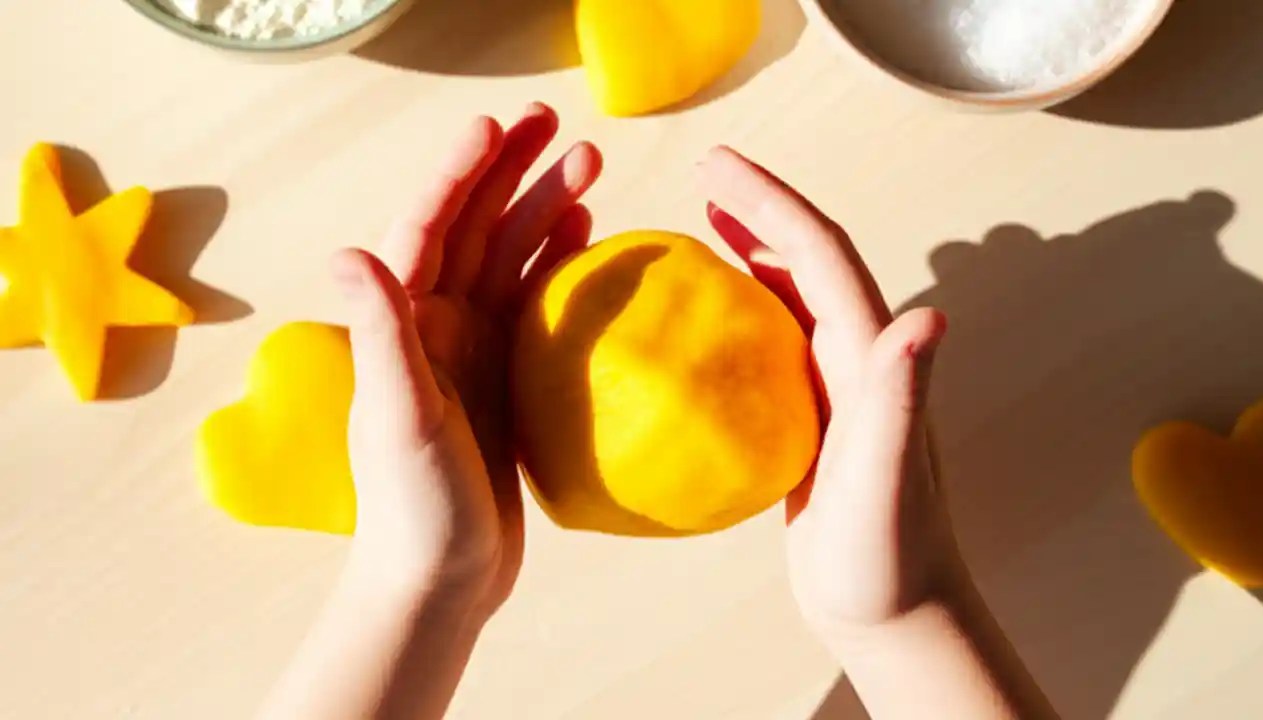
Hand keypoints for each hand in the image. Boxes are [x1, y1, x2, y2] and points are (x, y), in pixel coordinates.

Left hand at [332, 104, 601, 614]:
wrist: (441, 580)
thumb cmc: (413, 506)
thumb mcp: (398, 416)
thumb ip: (381, 334)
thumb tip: (349, 253)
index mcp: (405, 327)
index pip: (432, 230)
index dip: (460, 176)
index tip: (495, 129)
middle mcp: (437, 329)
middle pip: (477, 232)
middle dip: (512, 175)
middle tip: (558, 126)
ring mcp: (475, 353)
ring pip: (512, 262)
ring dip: (543, 212)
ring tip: (587, 167)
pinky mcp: (507, 381)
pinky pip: (536, 308)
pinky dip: (557, 268)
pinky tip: (583, 239)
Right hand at [699, 147, 956, 634]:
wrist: (893, 616)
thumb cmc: (885, 564)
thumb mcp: (886, 487)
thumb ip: (901, 403)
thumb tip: (926, 317)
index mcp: (873, 360)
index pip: (822, 257)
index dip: (771, 203)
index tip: (716, 166)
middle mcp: (862, 361)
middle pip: (809, 260)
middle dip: (761, 208)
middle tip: (703, 175)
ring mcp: (837, 390)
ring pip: (794, 298)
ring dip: (754, 252)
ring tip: (705, 224)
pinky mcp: (815, 421)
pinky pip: (774, 346)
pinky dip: (743, 314)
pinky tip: (708, 326)